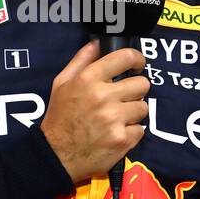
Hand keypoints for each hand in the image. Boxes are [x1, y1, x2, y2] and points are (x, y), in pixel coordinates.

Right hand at [40, 40, 149, 183]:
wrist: (56, 155)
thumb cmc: (59, 118)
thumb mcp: (61, 84)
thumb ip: (81, 61)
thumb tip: (97, 43)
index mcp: (88, 79)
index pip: (125, 58)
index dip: (137, 59)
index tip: (137, 65)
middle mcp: (103, 96)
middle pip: (142, 84)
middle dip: (135, 90)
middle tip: (124, 97)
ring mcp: (115, 119)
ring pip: (143, 107)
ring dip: (133, 112)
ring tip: (118, 118)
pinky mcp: (122, 139)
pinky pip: (141, 129)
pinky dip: (131, 132)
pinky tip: (116, 133)